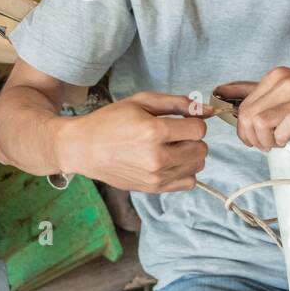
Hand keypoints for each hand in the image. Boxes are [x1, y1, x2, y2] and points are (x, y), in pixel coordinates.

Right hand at [54, 91, 212, 192]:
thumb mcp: (141, 101)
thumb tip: (206, 109)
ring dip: (190, 155)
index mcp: (154, 132)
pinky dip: (184, 172)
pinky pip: (189, 183)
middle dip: (192, 139)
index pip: (199, 130)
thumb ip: (177, 103)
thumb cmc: (109, 121)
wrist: (82, 148)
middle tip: (174, 134)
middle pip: (201, 149)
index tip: (181, 120)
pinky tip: (169, 162)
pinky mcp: (153, 188)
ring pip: (198, 166)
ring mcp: (156, 176)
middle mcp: (157, 157)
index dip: (193, 122)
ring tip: (170, 148)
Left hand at [215, 67, 289, 151]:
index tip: (252, 138)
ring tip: (277, 144)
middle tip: (264, 145)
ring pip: (260, 123)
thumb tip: (224, 92)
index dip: (243, 128)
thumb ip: (262, 93)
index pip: (243, 106)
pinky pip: (284, 128)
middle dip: (250, 137)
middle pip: (247, 116)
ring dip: (264, 141)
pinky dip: (283, 140)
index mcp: (275, 76)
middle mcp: (283, 82)